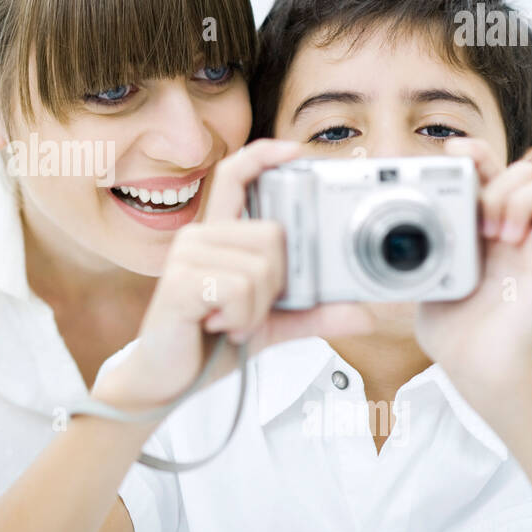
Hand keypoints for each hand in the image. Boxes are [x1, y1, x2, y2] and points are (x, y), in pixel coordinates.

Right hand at [92, 139, 374, 410]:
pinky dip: (242, 318)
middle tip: (248, 309)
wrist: (168, 381)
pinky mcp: (179, 282)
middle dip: (276, 283)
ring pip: (261, 267)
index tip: (294, 150)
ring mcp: (186, 256)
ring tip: (231, 321)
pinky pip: (240, 289)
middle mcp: (199, 237)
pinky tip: (219, 326)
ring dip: (256, 308)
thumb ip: (313, 314)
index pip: (234, 177)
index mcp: (218, 237)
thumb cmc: (210, 343)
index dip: (263, 156)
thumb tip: (363, 315)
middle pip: (272, 235)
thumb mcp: (270, 324)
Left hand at [414, 137, 531, 415]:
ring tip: (502, 236)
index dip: (475, 152)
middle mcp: (510, 226)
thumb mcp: (424, 272)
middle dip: (498, 182)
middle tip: (480, 225)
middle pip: (522, 167)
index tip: (452, 151)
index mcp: (478, 223)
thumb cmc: (450, 326)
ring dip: (523, 200)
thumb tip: (395, 227)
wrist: (473, 363)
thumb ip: (417, 245)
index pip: (487, 168)